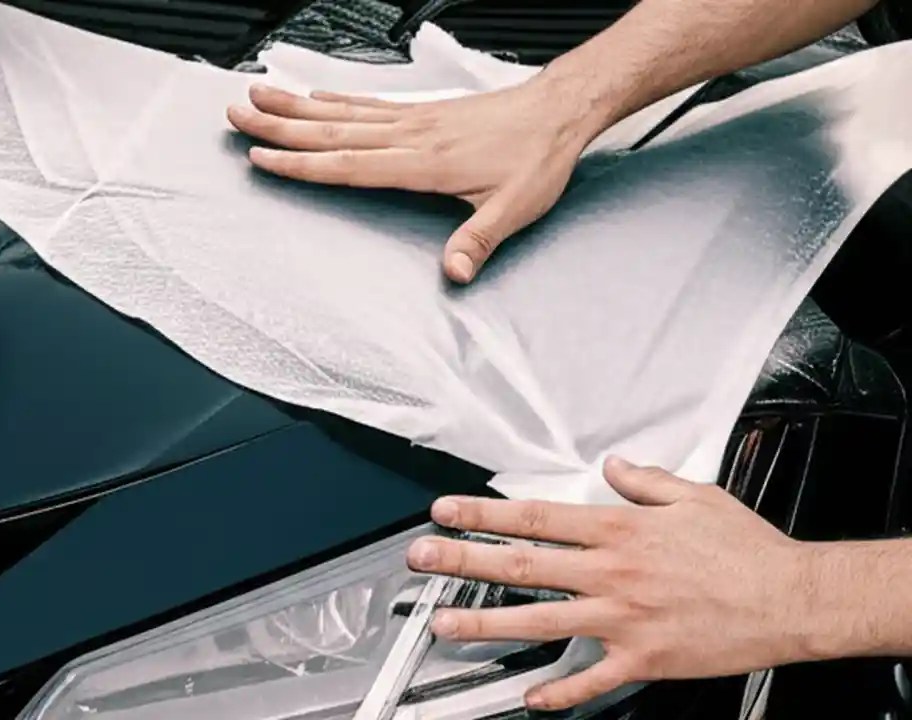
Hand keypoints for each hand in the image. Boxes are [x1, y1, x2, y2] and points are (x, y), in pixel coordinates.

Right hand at [225, 78, 599, 282]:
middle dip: (280, 126)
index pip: (348, 165)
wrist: (559, 110)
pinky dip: (334, 100)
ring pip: (341, 113)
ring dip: (296, 106)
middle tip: (238, 115)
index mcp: (423, 162)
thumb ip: (479, 240)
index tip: (264, 156)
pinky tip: (314, 97)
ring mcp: (413, 120)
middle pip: (331, 132)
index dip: (302, 163)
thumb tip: (454, 272)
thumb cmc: (537, 158)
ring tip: (258, 96)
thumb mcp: (515, 208)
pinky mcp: (422, 112)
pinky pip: (366, 104)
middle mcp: (410, 135)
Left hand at [406, 456, 821, 710]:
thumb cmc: (746, 550)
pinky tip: (530, 699)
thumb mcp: (693, 495)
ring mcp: (624, 620)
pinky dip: (560, 693)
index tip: (447, 511)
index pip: (536, 518)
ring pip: (541, 622)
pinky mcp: (644, 659)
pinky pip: (593, 679)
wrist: (792, 600)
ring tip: (446, 623)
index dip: (484, 514)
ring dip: (488, 623)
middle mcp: (613, 574)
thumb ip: (644, 480)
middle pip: (524, 566)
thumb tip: (610, 466)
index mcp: (620, 531)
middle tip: (423, 558)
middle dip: (465, 560)